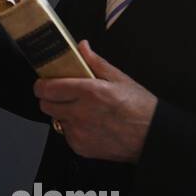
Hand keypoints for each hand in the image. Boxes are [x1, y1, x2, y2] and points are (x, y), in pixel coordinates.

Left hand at [34, 41, 157, 162]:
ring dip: (63, 114)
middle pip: (45, 105)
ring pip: (56, 120)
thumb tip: (81, 47)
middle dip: (50, 99)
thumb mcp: (120, 79)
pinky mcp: (81, 148)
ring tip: (82, 110)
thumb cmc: (141, 108)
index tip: (44, 82)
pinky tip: (89, 124)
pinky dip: (73, 129)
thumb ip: (96, 62)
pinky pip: (66, 135)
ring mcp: (79, 132)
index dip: (41, 84)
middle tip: (62, 95)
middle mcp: (81, 113)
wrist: (153, 137)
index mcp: (89, 92)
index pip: (47, 88)